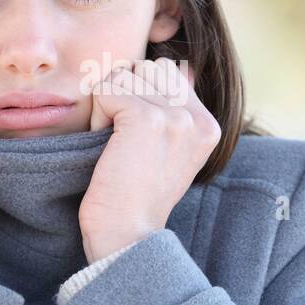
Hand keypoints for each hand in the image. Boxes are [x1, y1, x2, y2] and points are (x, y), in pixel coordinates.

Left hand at [80, 58, 221, 263]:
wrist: (128, 238)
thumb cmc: (135, 199)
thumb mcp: (166, 151)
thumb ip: (173, 110)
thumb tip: (181, 66)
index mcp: (208, 124)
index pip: (165, 72)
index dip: (137, 97)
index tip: (136, 142)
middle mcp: (198, 118)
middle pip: (144, 67)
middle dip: (122, 96)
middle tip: (121, 143)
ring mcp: (176, 116)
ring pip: (123, 75)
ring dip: (107, 106)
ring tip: (115, 147)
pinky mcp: (147, 118)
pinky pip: (106, 91)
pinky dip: (96, 118)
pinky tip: (106, 150)